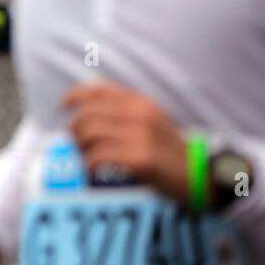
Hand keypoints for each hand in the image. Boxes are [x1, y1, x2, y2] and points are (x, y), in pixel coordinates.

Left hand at [62, 83, 189, 204]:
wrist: (201, 175)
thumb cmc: (170, 151)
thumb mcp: (152, 120)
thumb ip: (124, 112)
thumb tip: (86, 112)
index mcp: (140, 102)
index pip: (98, 89)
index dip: (75, 95)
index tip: (63, 106)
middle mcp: (139, 114)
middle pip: (86, 115)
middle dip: (74, 130)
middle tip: (78, 144)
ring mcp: (140, 136)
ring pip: (89, 135)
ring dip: (81, 150)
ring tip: (88, 160)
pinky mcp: (140, 159)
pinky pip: (98, 158)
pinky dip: (89, 167)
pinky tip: (94, 173)